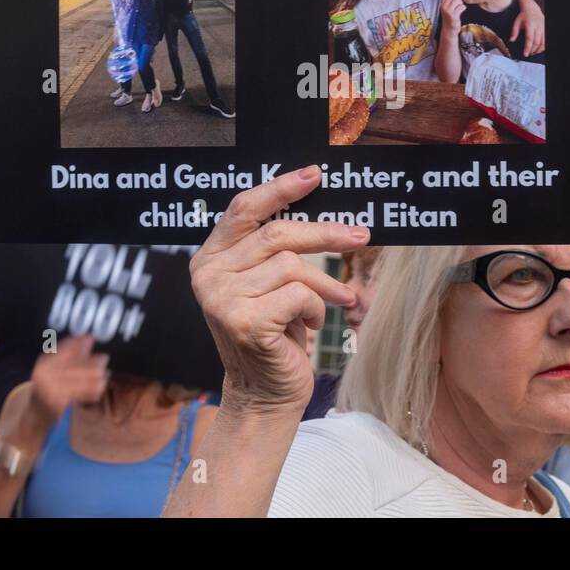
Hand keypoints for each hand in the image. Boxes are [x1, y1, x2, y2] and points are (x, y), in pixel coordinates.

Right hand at [28, 334, 108, 426]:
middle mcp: (44, 374)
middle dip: (93, 362)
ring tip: (104, 377)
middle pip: (75, 365)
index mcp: (44, 364)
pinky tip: (99, 390)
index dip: (78, 343)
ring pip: (81, 380)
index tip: (91, 338)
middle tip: (105, 358)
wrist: (35, 415)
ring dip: (95, 378)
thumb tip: (89, 338)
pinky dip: (91, 392)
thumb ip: (70, 356)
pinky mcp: (57, 403)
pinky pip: (81, 395)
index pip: (63, 350)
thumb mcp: (54, 370)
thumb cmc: (49, 389)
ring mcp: (50, 389)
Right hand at [190, 166, 361, 414]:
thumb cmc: (276, 334)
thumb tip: (323, 209)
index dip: (280, 188)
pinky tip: (309, 326)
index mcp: (210, 258)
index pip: (243, 208)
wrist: (265, 395)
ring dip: (323, 286)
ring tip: (334, 302)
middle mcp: (208, 275)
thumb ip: (276, 249)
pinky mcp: (243, 322)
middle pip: (277, 234)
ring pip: (293, 266)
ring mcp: (221, 299)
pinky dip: (315, 308)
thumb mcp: (270, 284)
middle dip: (326, 234)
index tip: (315, 175)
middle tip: (361, 236)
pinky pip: (298, 295)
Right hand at [440, 0, 464, 31]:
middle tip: (460, 2)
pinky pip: (462, 7)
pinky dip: (463, 8)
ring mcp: (448, 11)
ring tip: (460, 7)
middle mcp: (444, 6)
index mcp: (442, 3)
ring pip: (458, 0)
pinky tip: (461, 11)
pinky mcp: (453, 16)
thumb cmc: (451, 17)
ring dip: (461, 3)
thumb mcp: (449, 7)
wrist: (449, 29)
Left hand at [510, 0, 544, 55]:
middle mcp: (538, 27)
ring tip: (532, 53)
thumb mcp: (516, 22)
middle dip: (532, 50)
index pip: (530, 39)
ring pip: (543, 42)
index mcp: (530, 25)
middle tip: (527, 54)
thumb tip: (511, 40)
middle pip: (536, 42)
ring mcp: (543, 28)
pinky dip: (543, 46)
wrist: (532, 8)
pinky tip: (538, 49)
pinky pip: (546, 40)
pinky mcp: (545, 29)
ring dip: (538, 49)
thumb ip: (514, 31)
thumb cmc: (523, 15)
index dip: (528, 47)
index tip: (525, 54)